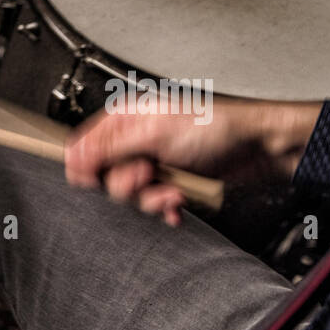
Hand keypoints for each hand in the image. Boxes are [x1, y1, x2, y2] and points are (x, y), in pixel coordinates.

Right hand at [65, 95, 321, 225]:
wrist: (256, 148)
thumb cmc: (214, 128)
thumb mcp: (153, 133)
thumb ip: (108, 147)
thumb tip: (72, 157)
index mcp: (123, 121)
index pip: (83, 147)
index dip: (85, 168)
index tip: (95, 180)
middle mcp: (133, 142)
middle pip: (104, 177)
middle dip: (128, 184)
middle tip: (149, 174)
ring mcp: (150, 164)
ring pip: (128, 195)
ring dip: (151, 198)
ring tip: (172, 190)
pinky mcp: (166, 183)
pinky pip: (149, 205)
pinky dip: (163, 208)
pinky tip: (176, 202)